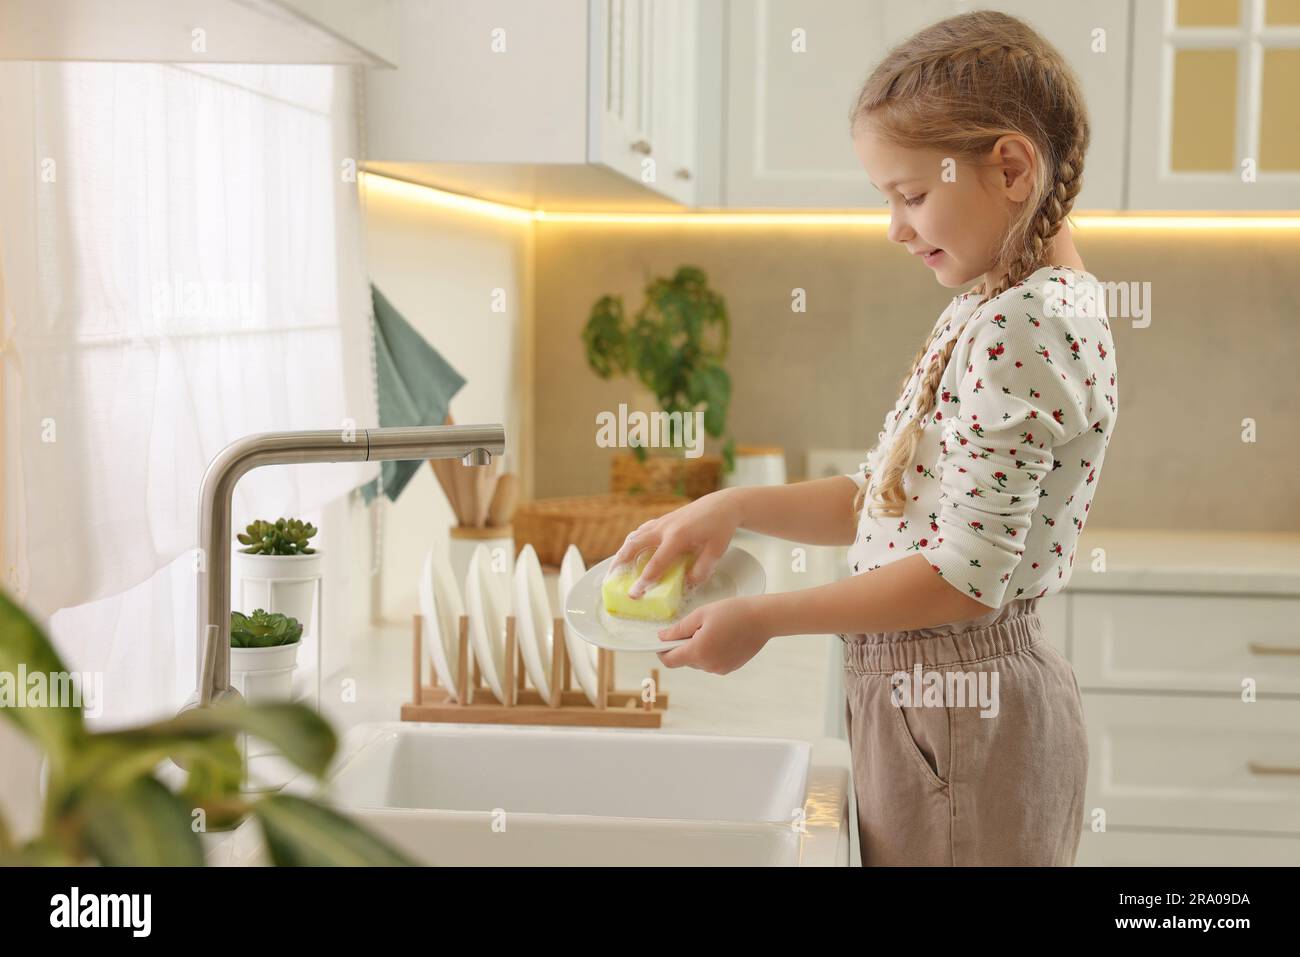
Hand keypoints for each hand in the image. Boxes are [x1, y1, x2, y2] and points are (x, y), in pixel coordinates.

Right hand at [610, 489, 744, 598]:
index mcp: (678, 537)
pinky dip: (632, 542)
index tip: (634, 593)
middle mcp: (665, 528)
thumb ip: (702, 569)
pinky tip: (629, 551)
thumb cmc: (720, 527)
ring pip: (634, 536)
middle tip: (611, 579)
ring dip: (622, 552)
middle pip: (634, 545)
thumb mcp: (716, 551)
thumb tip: (687, 583)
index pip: (656, 563)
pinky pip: (641, 531)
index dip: (644, 580)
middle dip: (620, 563)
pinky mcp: (662, 520)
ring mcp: (661, 522)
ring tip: (614, 567)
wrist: (721, 504)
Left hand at [655, 596, 771, 674]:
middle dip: (683, 645)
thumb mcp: (701, 614)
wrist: (763, 618)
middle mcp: (708, 665)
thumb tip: (662, 637)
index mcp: (698, 651)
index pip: (669, 661)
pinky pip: (711, 662)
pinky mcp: (730, 668)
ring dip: (698, 648)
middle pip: (684, 660)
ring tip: (712, 629)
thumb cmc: (733, 611)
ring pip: (698, 661)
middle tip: (695, 625)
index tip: (662, 641)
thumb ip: (679, 628)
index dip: (661, 651)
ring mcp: (720, 669)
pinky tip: (722, 636)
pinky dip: (711, 651)